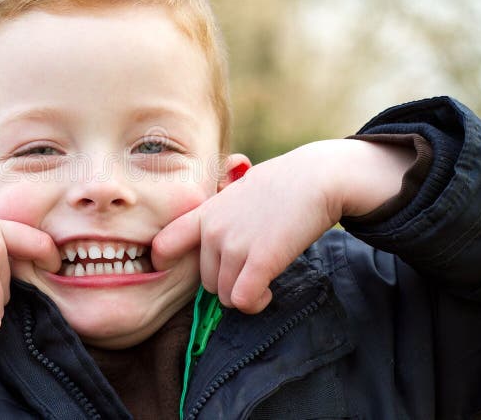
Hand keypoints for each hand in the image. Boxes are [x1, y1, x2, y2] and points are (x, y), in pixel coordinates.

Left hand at [151, 139, 413, 313]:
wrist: (317, 176)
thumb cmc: (282, 185)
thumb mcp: (237, 193)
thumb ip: (220, 216)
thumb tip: (216, 242)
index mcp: (204, 213)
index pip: (163, 246)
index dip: (166, 265)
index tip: (183, 272)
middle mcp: (213, 230)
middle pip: (207, 283)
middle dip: (229, 282)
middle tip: (252, 270)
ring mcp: (234, 245)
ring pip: (226, 296)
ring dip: (245, 295)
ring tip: (264, 278)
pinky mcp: (260, 260)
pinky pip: (244, 300)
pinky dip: (256, 303)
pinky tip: (268, 291)